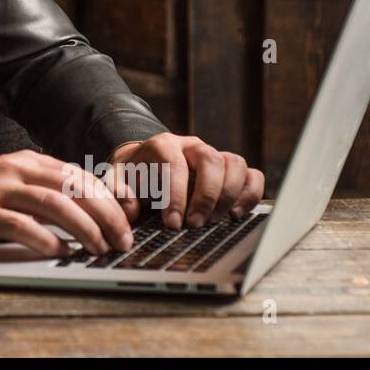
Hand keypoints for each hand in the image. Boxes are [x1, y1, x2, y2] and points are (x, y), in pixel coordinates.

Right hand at [0, 150, 136, 257]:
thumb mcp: (7, 184)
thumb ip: (39, 191)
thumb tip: (84, 212)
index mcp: (25, 161)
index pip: (79, 175)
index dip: (109, 199)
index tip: (126, 222)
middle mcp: (14, 170)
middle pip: (74, 187)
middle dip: (106, 214)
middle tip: (123, 238)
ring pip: (55, 204)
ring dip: (85, 227)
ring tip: (100, 247)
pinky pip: (22, 225)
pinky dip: (46, 239)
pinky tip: (60, 251)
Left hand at [109, 134, 264, 229]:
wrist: (145, 165)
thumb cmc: (134, 176)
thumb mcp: (117, 179)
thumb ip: (118, 191)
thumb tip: (130, 208)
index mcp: (163, 145)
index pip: (174, 164)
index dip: (175, 194)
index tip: (172, 222)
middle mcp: (192, 146)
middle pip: (210, 160)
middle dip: (205, 195)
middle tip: (195, 224)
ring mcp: (214, 155)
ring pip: (234, 164)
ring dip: (228, 195)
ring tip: (216, 221)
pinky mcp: (231, 169)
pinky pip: (252, 175)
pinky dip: (250, 194)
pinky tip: (236, 214)